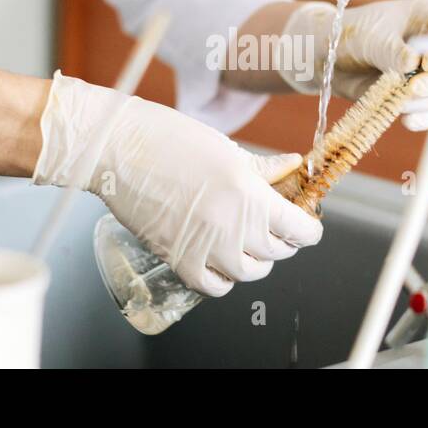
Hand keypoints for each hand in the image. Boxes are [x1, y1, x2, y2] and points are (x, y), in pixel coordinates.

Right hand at [31, 73, 322, 295]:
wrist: (119, 151)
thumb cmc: (169, 141)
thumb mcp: (228, 149)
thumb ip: (264, 169)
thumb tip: (293, 167)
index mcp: (250, 195)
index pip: (299, 230)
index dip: (309, 228)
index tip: (307, 224)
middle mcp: (232, 228)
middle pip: (277, 252)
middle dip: (283, 239)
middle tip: (276, 225)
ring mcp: (205, 249)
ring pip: (249, 272)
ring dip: (256, 259)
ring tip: (248, 240)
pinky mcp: (179, 261)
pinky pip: (215, 286)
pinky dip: (224, 277)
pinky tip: (222, 259)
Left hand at [278, 0, 427, 130]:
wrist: (326, 58)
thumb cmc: (349, 35)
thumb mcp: (371, 37)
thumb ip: (392, 50)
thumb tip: (413, 63)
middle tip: (414, 86)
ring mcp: (425, 71)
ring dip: (422, 101)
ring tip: (397, 99)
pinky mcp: (414, 94)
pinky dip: (421, 117)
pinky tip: (407, 119)